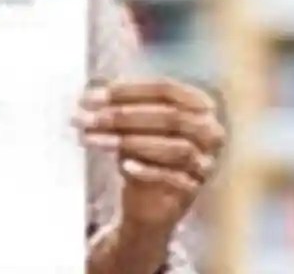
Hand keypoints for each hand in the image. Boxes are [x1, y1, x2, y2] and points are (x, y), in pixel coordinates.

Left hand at [73, 78, 225, 234]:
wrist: (149, 203)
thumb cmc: (141, 152)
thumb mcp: (130, 125)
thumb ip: (116, 106)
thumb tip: (90, 94)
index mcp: (198, 105)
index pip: (167, 90)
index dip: (128, 90)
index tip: (91, 95)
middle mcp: (210, 131)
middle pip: (170, 117)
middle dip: (122, 115)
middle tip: (84, 118)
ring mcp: (205, 161)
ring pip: (175, 147)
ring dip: (129, 141)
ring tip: (91, 139)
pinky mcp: (194, 189)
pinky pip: (175, 178)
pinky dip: (148, 170)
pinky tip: (123, 165)